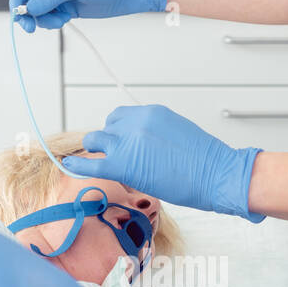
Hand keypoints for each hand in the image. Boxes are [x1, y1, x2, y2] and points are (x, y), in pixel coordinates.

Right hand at [11, 0, 165, 31]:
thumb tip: (29, 9)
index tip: (18, 15)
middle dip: (28, 14)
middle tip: (31, 28)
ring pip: (40, 11)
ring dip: (44, 20)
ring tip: (59, 22)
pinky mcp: (69, 8)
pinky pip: (52, 17)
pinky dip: (53, 22)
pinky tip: (65, 20)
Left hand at [65, 105, 262, 221]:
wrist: (217, 173)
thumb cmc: (207, 162)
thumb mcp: (179, 134)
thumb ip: (156, 136)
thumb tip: (144, 149)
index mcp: (151, 113)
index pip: (122, 118)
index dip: (119, 134)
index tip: (121, 144)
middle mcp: (136, 122)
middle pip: (107, 128)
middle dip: (109, 142)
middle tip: (116, 158)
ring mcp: (128, 141)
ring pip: (96, 141)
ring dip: (98, 152)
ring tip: (104, 164)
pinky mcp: (123, 163)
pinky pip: (91, 162)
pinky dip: (78, 165)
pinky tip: (70, 166)